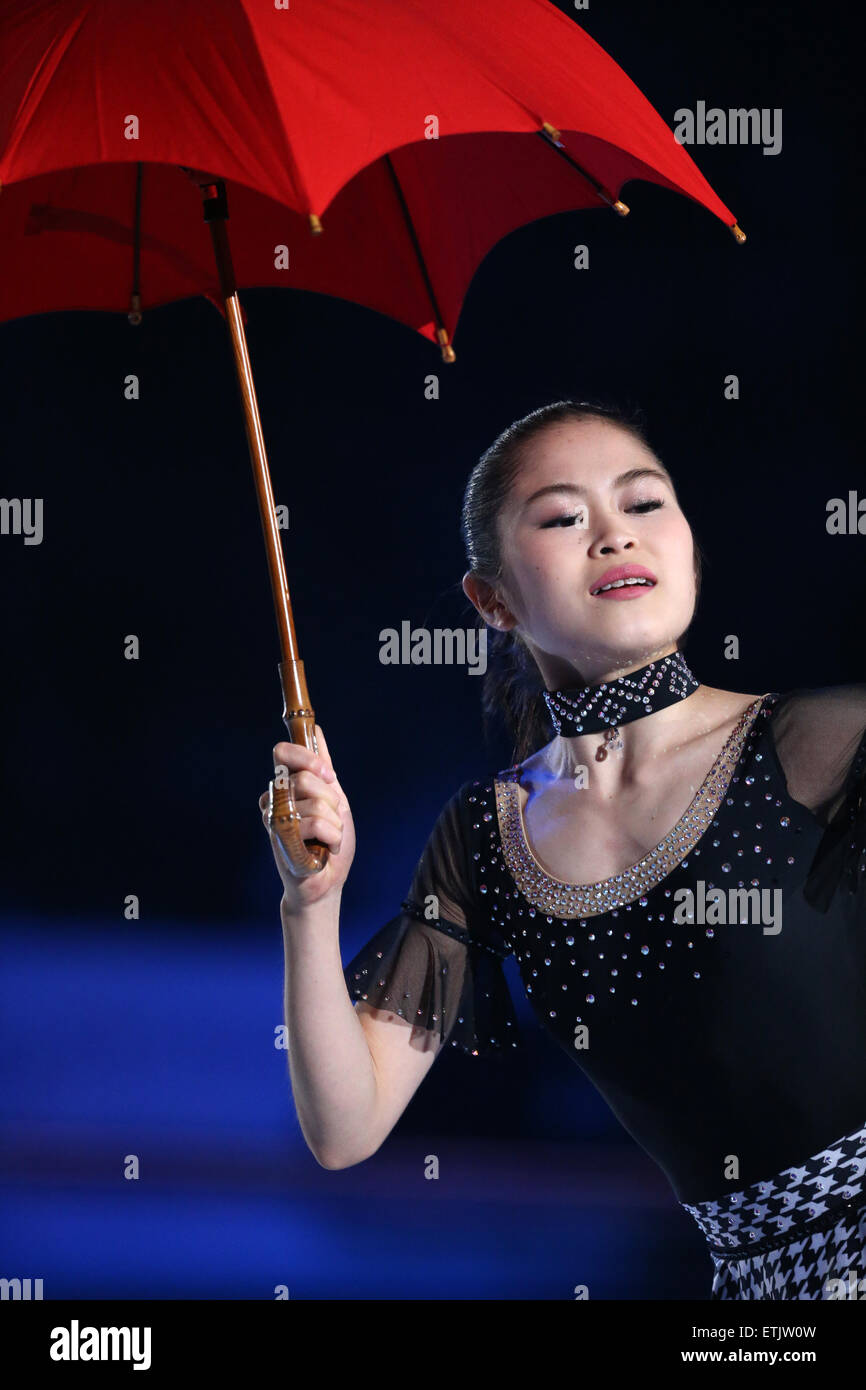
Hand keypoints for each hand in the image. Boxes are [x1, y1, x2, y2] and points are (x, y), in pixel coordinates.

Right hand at [259, 724, 354, 909]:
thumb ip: (323, 767)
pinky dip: (332, 837)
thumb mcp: (333, 798)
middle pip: (308, 778)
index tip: (329, 775)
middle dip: (331, 800)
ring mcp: (274, 819)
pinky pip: (316, 824)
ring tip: (327, 840)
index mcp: (285, 786)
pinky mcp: (280, 840)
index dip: (306, 758)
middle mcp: (274, 800)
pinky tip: (324, 850)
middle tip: (330, 819)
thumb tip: (317, 730)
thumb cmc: (328, 842)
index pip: (283, 753)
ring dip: (334, 824)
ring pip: (316, 803)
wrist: (325, 882)